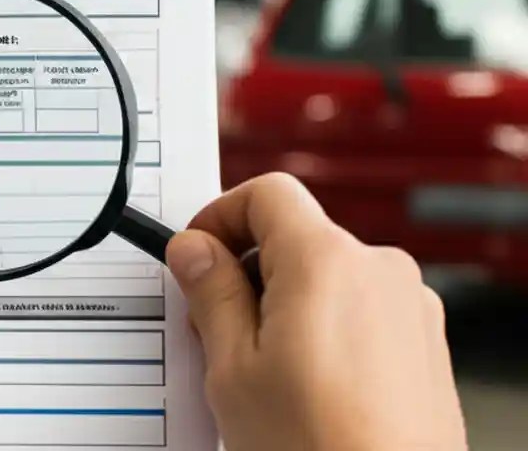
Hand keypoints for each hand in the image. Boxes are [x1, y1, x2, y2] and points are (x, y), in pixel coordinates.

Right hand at [166, 173, 465, 450]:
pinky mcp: (425, 345)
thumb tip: (194, 250)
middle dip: (247, 273)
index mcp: (327, 262)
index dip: (219, 216)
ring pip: (326, 278)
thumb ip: (210, 293)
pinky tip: (302, 387)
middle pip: (295, 238)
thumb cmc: (320, 450)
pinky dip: (323, 331)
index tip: (195, 253)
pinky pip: (359, 311)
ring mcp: (410, 308)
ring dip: (284, 305)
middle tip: (213, 329)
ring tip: (259, 372)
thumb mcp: (233, 368)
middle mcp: (379, 271)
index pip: (266, 194)